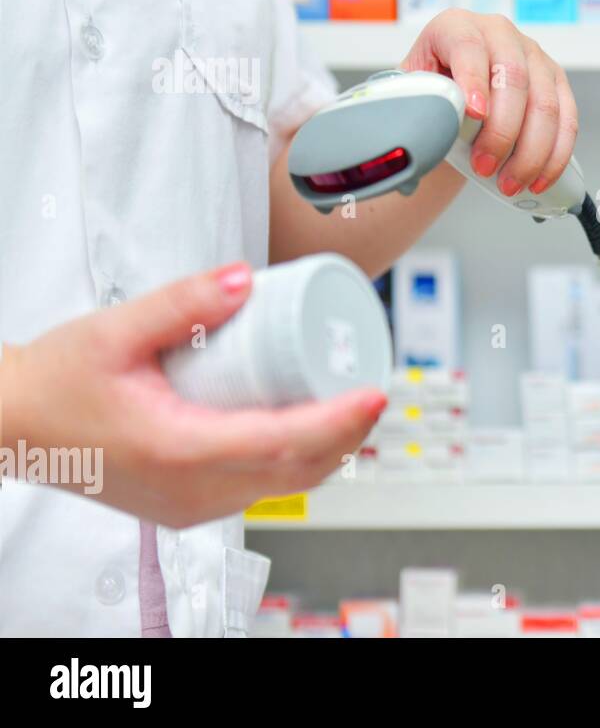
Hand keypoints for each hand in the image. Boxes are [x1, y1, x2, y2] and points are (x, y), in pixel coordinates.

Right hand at [0, 263, 385, 527]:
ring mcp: (191, 506)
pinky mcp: (188, 505)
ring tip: (351, 403)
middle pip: (297, 471)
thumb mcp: (114, 330)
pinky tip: (308, 427)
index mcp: (178, 450)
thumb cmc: (54, 384)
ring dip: (326, 448)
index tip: (373, 393)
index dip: (338, 421)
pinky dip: (295, 460)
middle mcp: (192, 490)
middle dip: (347, 433)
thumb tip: (244, 281)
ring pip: (283, 484)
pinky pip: (259, 487)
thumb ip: (181, 302)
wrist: (10, 426)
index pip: (283, 443)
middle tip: (374, 387)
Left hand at [402, 9, 578, 196]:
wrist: (453, 95)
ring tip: (509, 182)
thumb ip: (416, 101)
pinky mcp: (556, 82)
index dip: (473, 80)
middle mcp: (500, 34)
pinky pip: (567, 120)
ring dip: (530, 152)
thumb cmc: (433, 91)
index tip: (473, 115)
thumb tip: (424, 126)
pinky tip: (537, 179)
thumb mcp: (414, 90)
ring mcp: (534, 56)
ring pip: (545, 104)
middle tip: (485, 166)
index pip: (469, 46)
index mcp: (457, 26)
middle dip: (502, 130)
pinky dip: (554, 156)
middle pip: (514, 78)